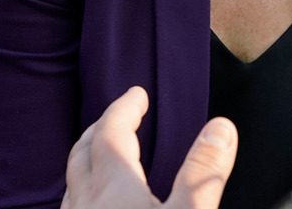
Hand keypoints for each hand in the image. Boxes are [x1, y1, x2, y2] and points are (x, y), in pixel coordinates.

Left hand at [62, 86, 237, 208]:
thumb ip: (203, 172)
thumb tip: (220, 127)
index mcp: (114, 187)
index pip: (112, 132)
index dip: (124, 108)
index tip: (137, 94)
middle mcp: (84, 203)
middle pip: (83, 152)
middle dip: (101, 127)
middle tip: (119, 115)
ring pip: (72, 182)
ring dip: (88, 159)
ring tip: (105, 154)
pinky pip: (71, 206)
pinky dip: (83, 190)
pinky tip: (97, 203)